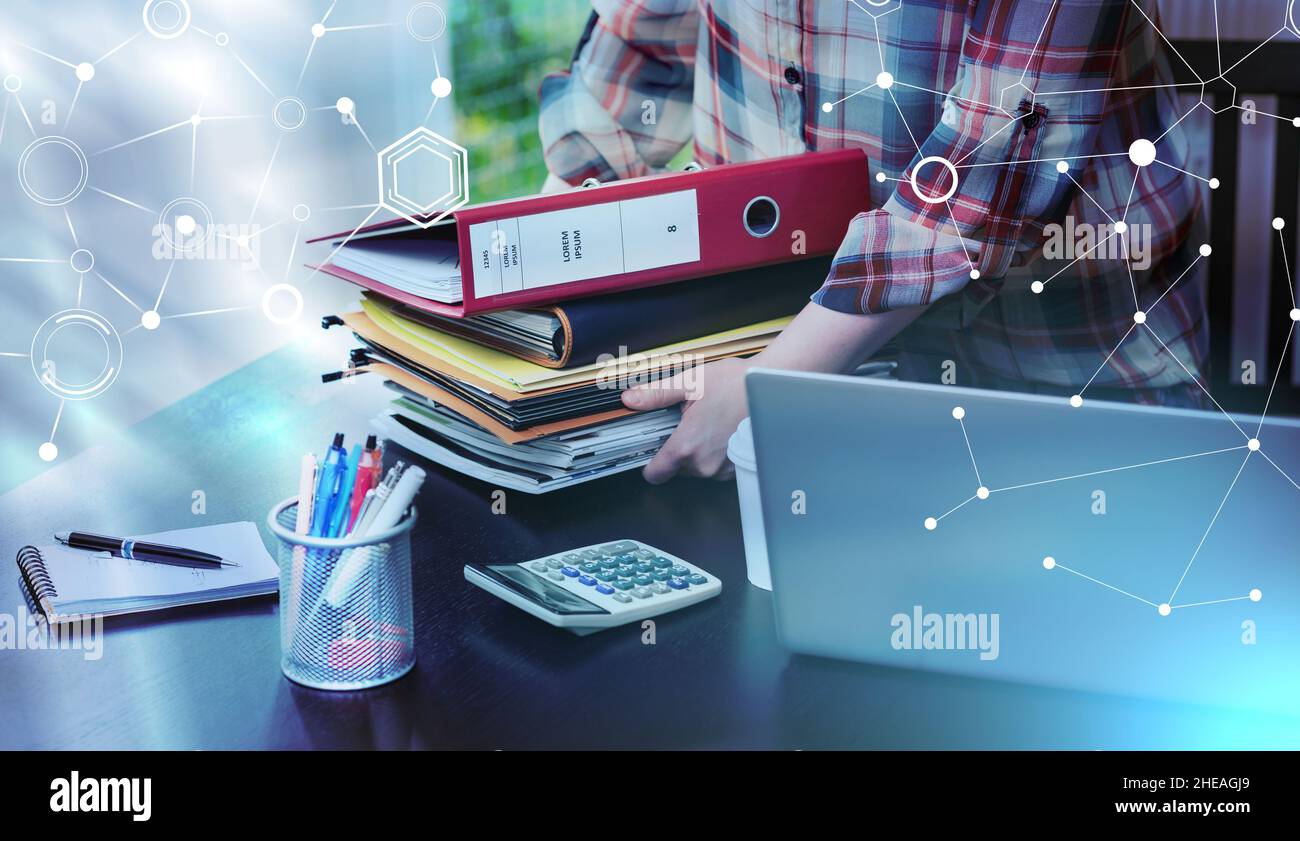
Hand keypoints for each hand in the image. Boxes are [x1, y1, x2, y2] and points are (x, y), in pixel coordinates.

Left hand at [621, 357, 752, 483]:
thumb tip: (630, 399)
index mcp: (687, 446)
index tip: (652, 449)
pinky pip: (716, 466)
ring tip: (709, 423)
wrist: (770, 388)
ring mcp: (723, 469)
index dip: (650, 463)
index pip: (655, 473)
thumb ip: (655, 395)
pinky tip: (722, 430)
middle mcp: (704, 464)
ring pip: (697, 467)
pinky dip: (716, 452)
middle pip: (677, 468)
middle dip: (679, 448)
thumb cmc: (734, 383)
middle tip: (688, 422)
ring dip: (698, 450)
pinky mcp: (738, 468)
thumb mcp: (689, 384)